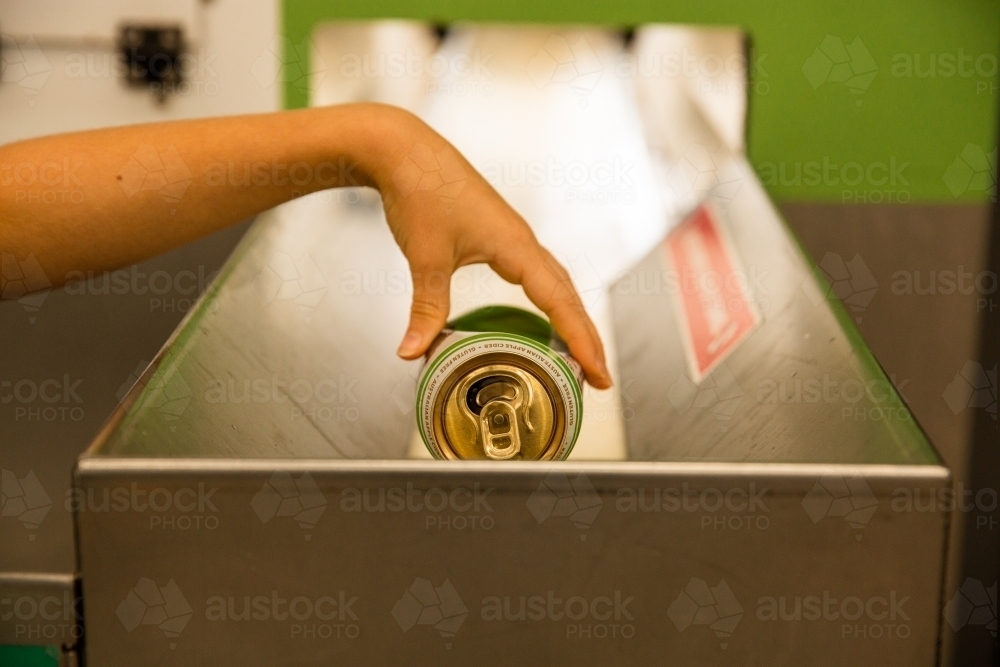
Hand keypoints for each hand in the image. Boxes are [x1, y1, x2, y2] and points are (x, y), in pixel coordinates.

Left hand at [365, 107, 611, 388]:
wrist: (403, 149)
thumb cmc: (420, 189)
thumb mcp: (426, 256)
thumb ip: (426, 307)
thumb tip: (412, 352)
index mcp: (515, 245)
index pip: (559, 302)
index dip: (580, 340)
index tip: (597, 372)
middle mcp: (522, 241)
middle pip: (568, 295)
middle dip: (586, 337)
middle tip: (599, 378)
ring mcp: (512, 236)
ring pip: (556, 283)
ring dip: (572, 319)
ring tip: (581, 354)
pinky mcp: (498, 234)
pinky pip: (537, 274)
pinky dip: (550, 300)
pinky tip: (544, 316)